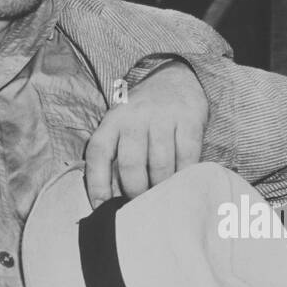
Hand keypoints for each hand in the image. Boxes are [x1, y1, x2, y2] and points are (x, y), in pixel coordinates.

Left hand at [84, 59, 208, 205]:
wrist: (174, 79)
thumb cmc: (143, 115)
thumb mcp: (121, 126)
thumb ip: (114, 155)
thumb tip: (109, 199)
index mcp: (113, 121)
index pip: (98, 153)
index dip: (97, 183)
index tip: (101, 207)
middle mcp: (135, 118)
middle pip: (131, 164)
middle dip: (135, 192)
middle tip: (141, 205)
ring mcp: (163, 118)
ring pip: (160, 165)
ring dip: (160, 188)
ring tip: (161, 198)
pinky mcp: (189, 120)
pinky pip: (186, 157)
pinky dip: (184, 175)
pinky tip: (182, 183)